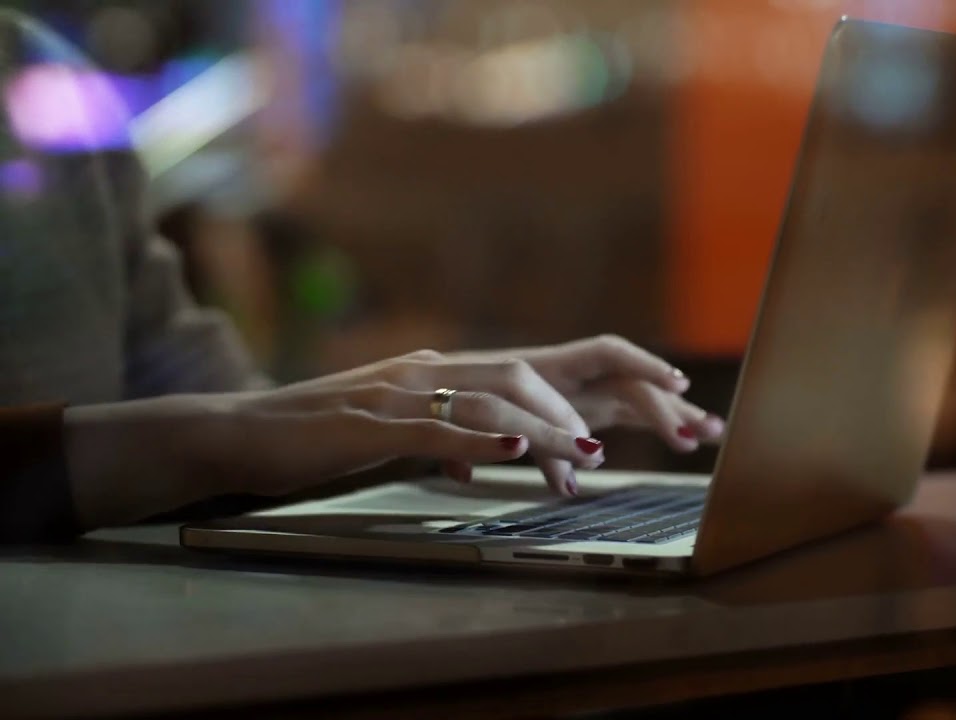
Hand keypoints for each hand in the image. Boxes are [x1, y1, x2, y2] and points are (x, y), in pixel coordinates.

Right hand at [63, 336, 721, 529]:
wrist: (242, 431)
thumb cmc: (327, 435)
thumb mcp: (408, 435)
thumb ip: (458, 438)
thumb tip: (499, 455)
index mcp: (459, 374)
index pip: (559, 362)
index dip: (625, 369)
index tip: (683, 391)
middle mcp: (443, 372)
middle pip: (548, 370)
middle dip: (621, 394)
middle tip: (683, 423)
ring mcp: (406, 393)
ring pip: (498, 393)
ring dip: (551, 422)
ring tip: (592, 451)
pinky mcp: (369, 424)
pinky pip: (433, 428)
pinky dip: (477, 440)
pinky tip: (513, 451)